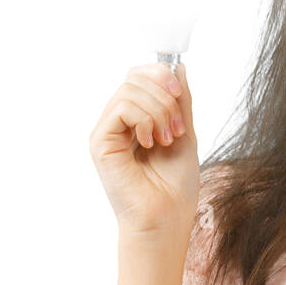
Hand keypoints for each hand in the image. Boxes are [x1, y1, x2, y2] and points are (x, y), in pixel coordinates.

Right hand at [88, 61, 199, 240]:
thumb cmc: (176, 187)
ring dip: (159, 111)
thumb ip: (180, 101)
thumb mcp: (185, 133)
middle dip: (164, 94)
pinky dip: (144, 119)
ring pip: (129, 90)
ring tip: (167, 139)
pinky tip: (150, 142)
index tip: (180, 96)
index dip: (160, 75)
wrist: (166, 218)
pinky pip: (121, 107)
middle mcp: (118, 123)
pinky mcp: (100, 142)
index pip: (140, 77)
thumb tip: (177, 66)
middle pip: (134, 77)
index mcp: (138, 120)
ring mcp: (107, 131)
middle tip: (177, 126)